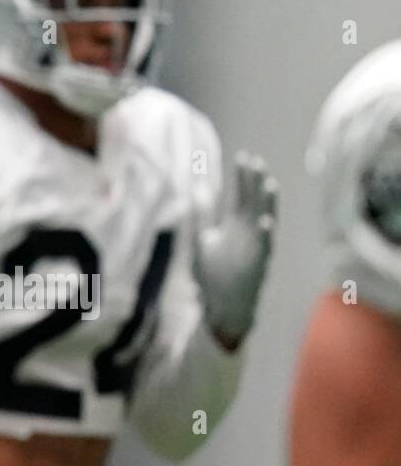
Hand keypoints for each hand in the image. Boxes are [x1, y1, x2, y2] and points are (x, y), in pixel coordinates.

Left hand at [192, 151, 277, 349]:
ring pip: (263, 221)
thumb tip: (197, 188)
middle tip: (256, 161)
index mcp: (235, 227)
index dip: (243, 177)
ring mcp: (255, 249)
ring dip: (266, 205)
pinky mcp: (258, 265)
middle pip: (254, 203)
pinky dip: (265, 235)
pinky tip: (265, 222)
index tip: (244, 156)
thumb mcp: (202, 241)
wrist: (223, 309)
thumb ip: (201, 216)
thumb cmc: (213, 276)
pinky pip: (263, 249)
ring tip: (268, 184)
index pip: (241, 195)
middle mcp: (248, 235)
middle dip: (254, 183)